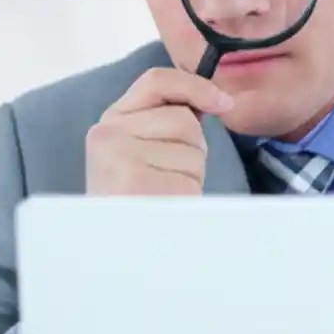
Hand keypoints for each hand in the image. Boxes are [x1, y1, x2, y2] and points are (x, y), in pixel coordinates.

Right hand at [85, 67, 233, 194]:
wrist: (112, 253)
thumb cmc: (137, 202)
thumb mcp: (144, 153)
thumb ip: (167, 122)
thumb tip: (221, 100)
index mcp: (110, 123)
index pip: (157, 80)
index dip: (196, 86)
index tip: (224, 103)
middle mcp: (108, 133)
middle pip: (184, 120)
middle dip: (192, 149)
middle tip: (166, 179)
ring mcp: (118, 155)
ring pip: (193, 149)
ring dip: (191, 175)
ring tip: (163, 193)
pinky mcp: (133, 179)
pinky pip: (190, 175)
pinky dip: (188, 193)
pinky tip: (165, 206)